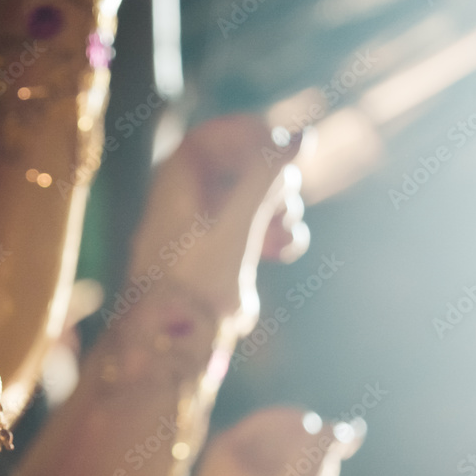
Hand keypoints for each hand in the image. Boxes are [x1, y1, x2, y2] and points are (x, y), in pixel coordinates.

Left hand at [128, 116, 305, 336]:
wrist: (172, 340)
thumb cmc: (193, 281)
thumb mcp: (236, 224)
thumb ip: (266, 177)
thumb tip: (302, 136)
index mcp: (177, 181)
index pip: (215, 136)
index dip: (252, 135)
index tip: (285, 150)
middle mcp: (186, 198)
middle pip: (240, 164)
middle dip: (273, 180)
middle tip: (286, 204)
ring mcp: (203, 225)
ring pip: (251, 197)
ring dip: (278, 209)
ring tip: (283, 236)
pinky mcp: (218, 252)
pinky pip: (250, 226)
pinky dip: (271, 232)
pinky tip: (282, 251)